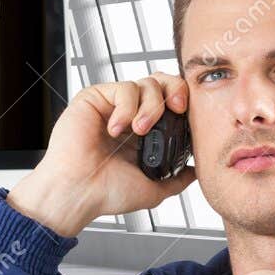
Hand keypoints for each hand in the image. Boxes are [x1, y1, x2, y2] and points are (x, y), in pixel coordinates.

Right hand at [6, 73, 198, 235]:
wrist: (79, 193)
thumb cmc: (107, 193)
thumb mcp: (154, 188)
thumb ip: (177, 178)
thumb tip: (195, 171)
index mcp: (143, 132)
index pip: (170, 101)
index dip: (183, 101)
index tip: (186, 115)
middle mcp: (129, 115)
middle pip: (161, 82)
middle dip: (175, 90)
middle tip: (176, 109)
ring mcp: (112, 105)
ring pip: (145, 83)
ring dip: (150, 106)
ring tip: (139, 130)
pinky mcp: (94, 98)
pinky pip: (122, 88)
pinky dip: (126, 107)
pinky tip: (116, 129)